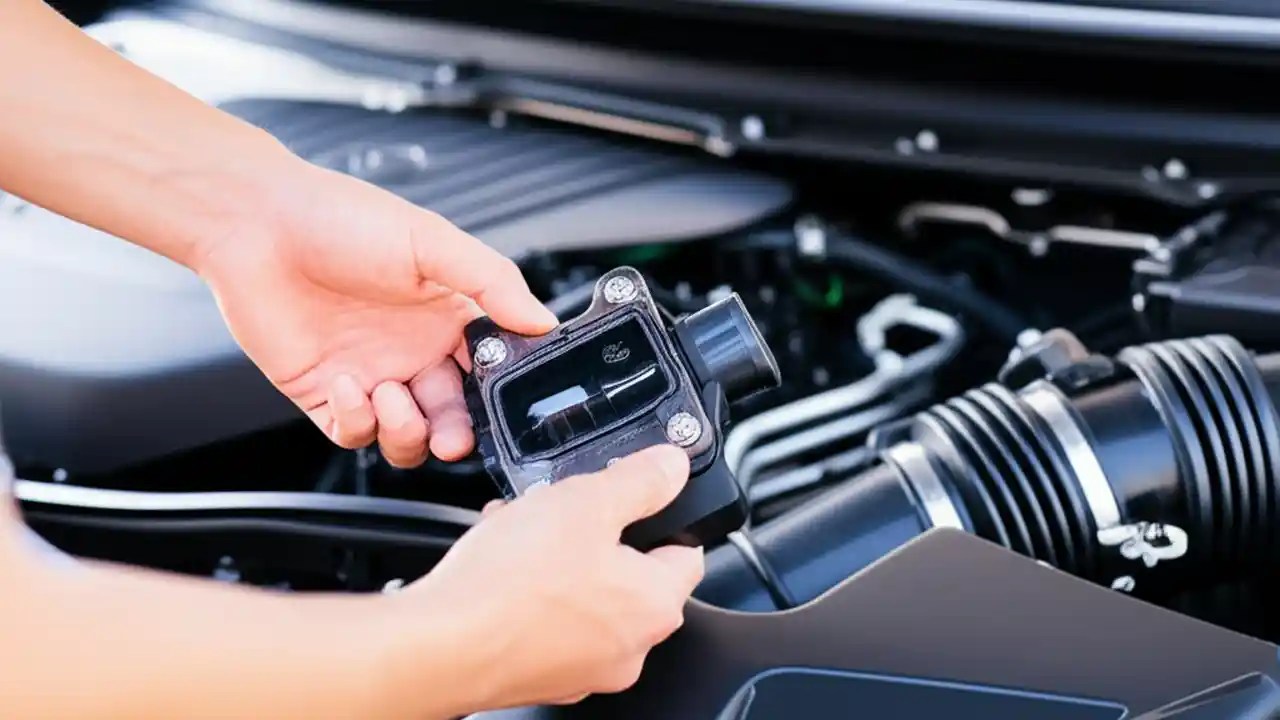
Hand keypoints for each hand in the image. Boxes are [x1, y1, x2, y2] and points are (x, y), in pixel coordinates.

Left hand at [194, 159, 557, 466]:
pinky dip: (358, 422)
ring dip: (408, 433)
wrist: (255, 224)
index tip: (499, 402)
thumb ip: (492, 282)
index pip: (488, 373)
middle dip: (455, 434)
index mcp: (446, 317)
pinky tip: (349, 386)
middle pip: (451, 417)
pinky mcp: (324, 394)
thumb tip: (543, 322)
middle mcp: (412, 351)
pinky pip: (353, 433)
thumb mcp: (431, 241)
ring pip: (405, 438)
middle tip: (451, 436)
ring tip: (394, 399)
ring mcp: (369, 375)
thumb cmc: (339, 218)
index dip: (497, 396)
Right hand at [397, 445, 704, 712]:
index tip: (634, 498)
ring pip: (584, 597)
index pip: (686, 552)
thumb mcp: (586, 501)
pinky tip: (500, 570)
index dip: (662, 515)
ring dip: (558, 561)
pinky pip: (547, 623)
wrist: (441, 646)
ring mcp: (583, 670)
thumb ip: (641, 480)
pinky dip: (531, 595)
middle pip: (630, 575)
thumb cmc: (512, 583)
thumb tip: (673, 466)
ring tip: (520, 534)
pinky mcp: (539, 677)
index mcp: (656, 606)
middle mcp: (630, 649)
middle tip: (563, 512)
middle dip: (596, 536)